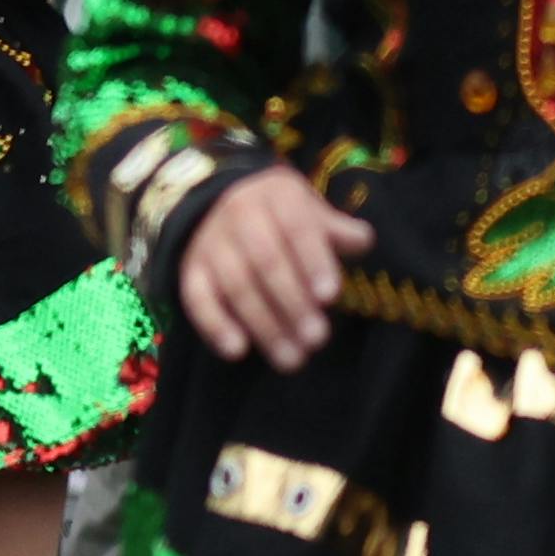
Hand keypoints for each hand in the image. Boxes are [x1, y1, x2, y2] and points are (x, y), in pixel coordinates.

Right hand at [175, 166, 371, 366]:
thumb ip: (334, 229)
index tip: (330, 296)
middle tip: (317, 339)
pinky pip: (197, 299)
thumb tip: (363, 240)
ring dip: (264, 325)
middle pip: (265, 260)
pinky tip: (238, 351)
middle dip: (292, 302)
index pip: (296, 226)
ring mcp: (211, 243)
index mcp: (275, 196)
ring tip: (292, 359)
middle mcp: (238, 215)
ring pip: (236, 286)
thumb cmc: (279, 214)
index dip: (313, 260)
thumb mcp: (308, 209)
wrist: (219, 199)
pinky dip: (214, 325)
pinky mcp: (191, 270)